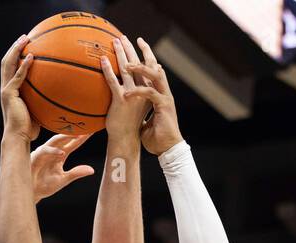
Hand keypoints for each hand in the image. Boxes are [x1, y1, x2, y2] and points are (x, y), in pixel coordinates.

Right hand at [0, 35, 39, 144]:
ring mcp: (6, 90)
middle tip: (25, 37)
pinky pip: (17, 77)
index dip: (16, 55)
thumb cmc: (29, 129)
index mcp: (10, 90)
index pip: (10, 68)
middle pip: (6, 61)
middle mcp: (5, 87)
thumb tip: (57, 96)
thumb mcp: (36, 110)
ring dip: (16, 50)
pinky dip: (23, 66)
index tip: (25, 45)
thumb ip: (42, 100)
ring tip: (25, 39)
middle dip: (14, 47)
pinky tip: (31, 57)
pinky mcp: (9, 94)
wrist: (18, 138)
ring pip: (8, 64)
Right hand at [31, 135, 93, 201]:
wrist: (31, 193)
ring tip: (77, 135)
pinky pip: (45, 151)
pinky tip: (62, 153)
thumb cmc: (45, 185)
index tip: (92, 131)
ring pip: (55, 141)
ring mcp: (44, 152)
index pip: (73, 144)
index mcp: (60, 155)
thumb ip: (76, 173)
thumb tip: (92, 170)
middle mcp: (52, 151)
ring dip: (65, 137)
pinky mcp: (35, 157)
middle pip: (65, 138)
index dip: (82, 138)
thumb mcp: (64, 179)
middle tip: (87, 127)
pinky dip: (53, 151)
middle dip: (75, 132)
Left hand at [120, 37, 182, 156]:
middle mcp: (163, 92)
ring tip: (126, 64)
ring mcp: (164, 98)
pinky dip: (138, 91)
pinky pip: (148, 94)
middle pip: (154, 65)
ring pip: (154, 75)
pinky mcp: (161, 107)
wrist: (169, 149)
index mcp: (159, 93)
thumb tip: (129, 108)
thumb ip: (139, 110)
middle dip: (143, 51)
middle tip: (130, 40)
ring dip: (140, 68)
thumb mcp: (145, 120)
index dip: (145, 55)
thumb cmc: (156, 138)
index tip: (137, 43)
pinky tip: (127, 91)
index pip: (153, 69)